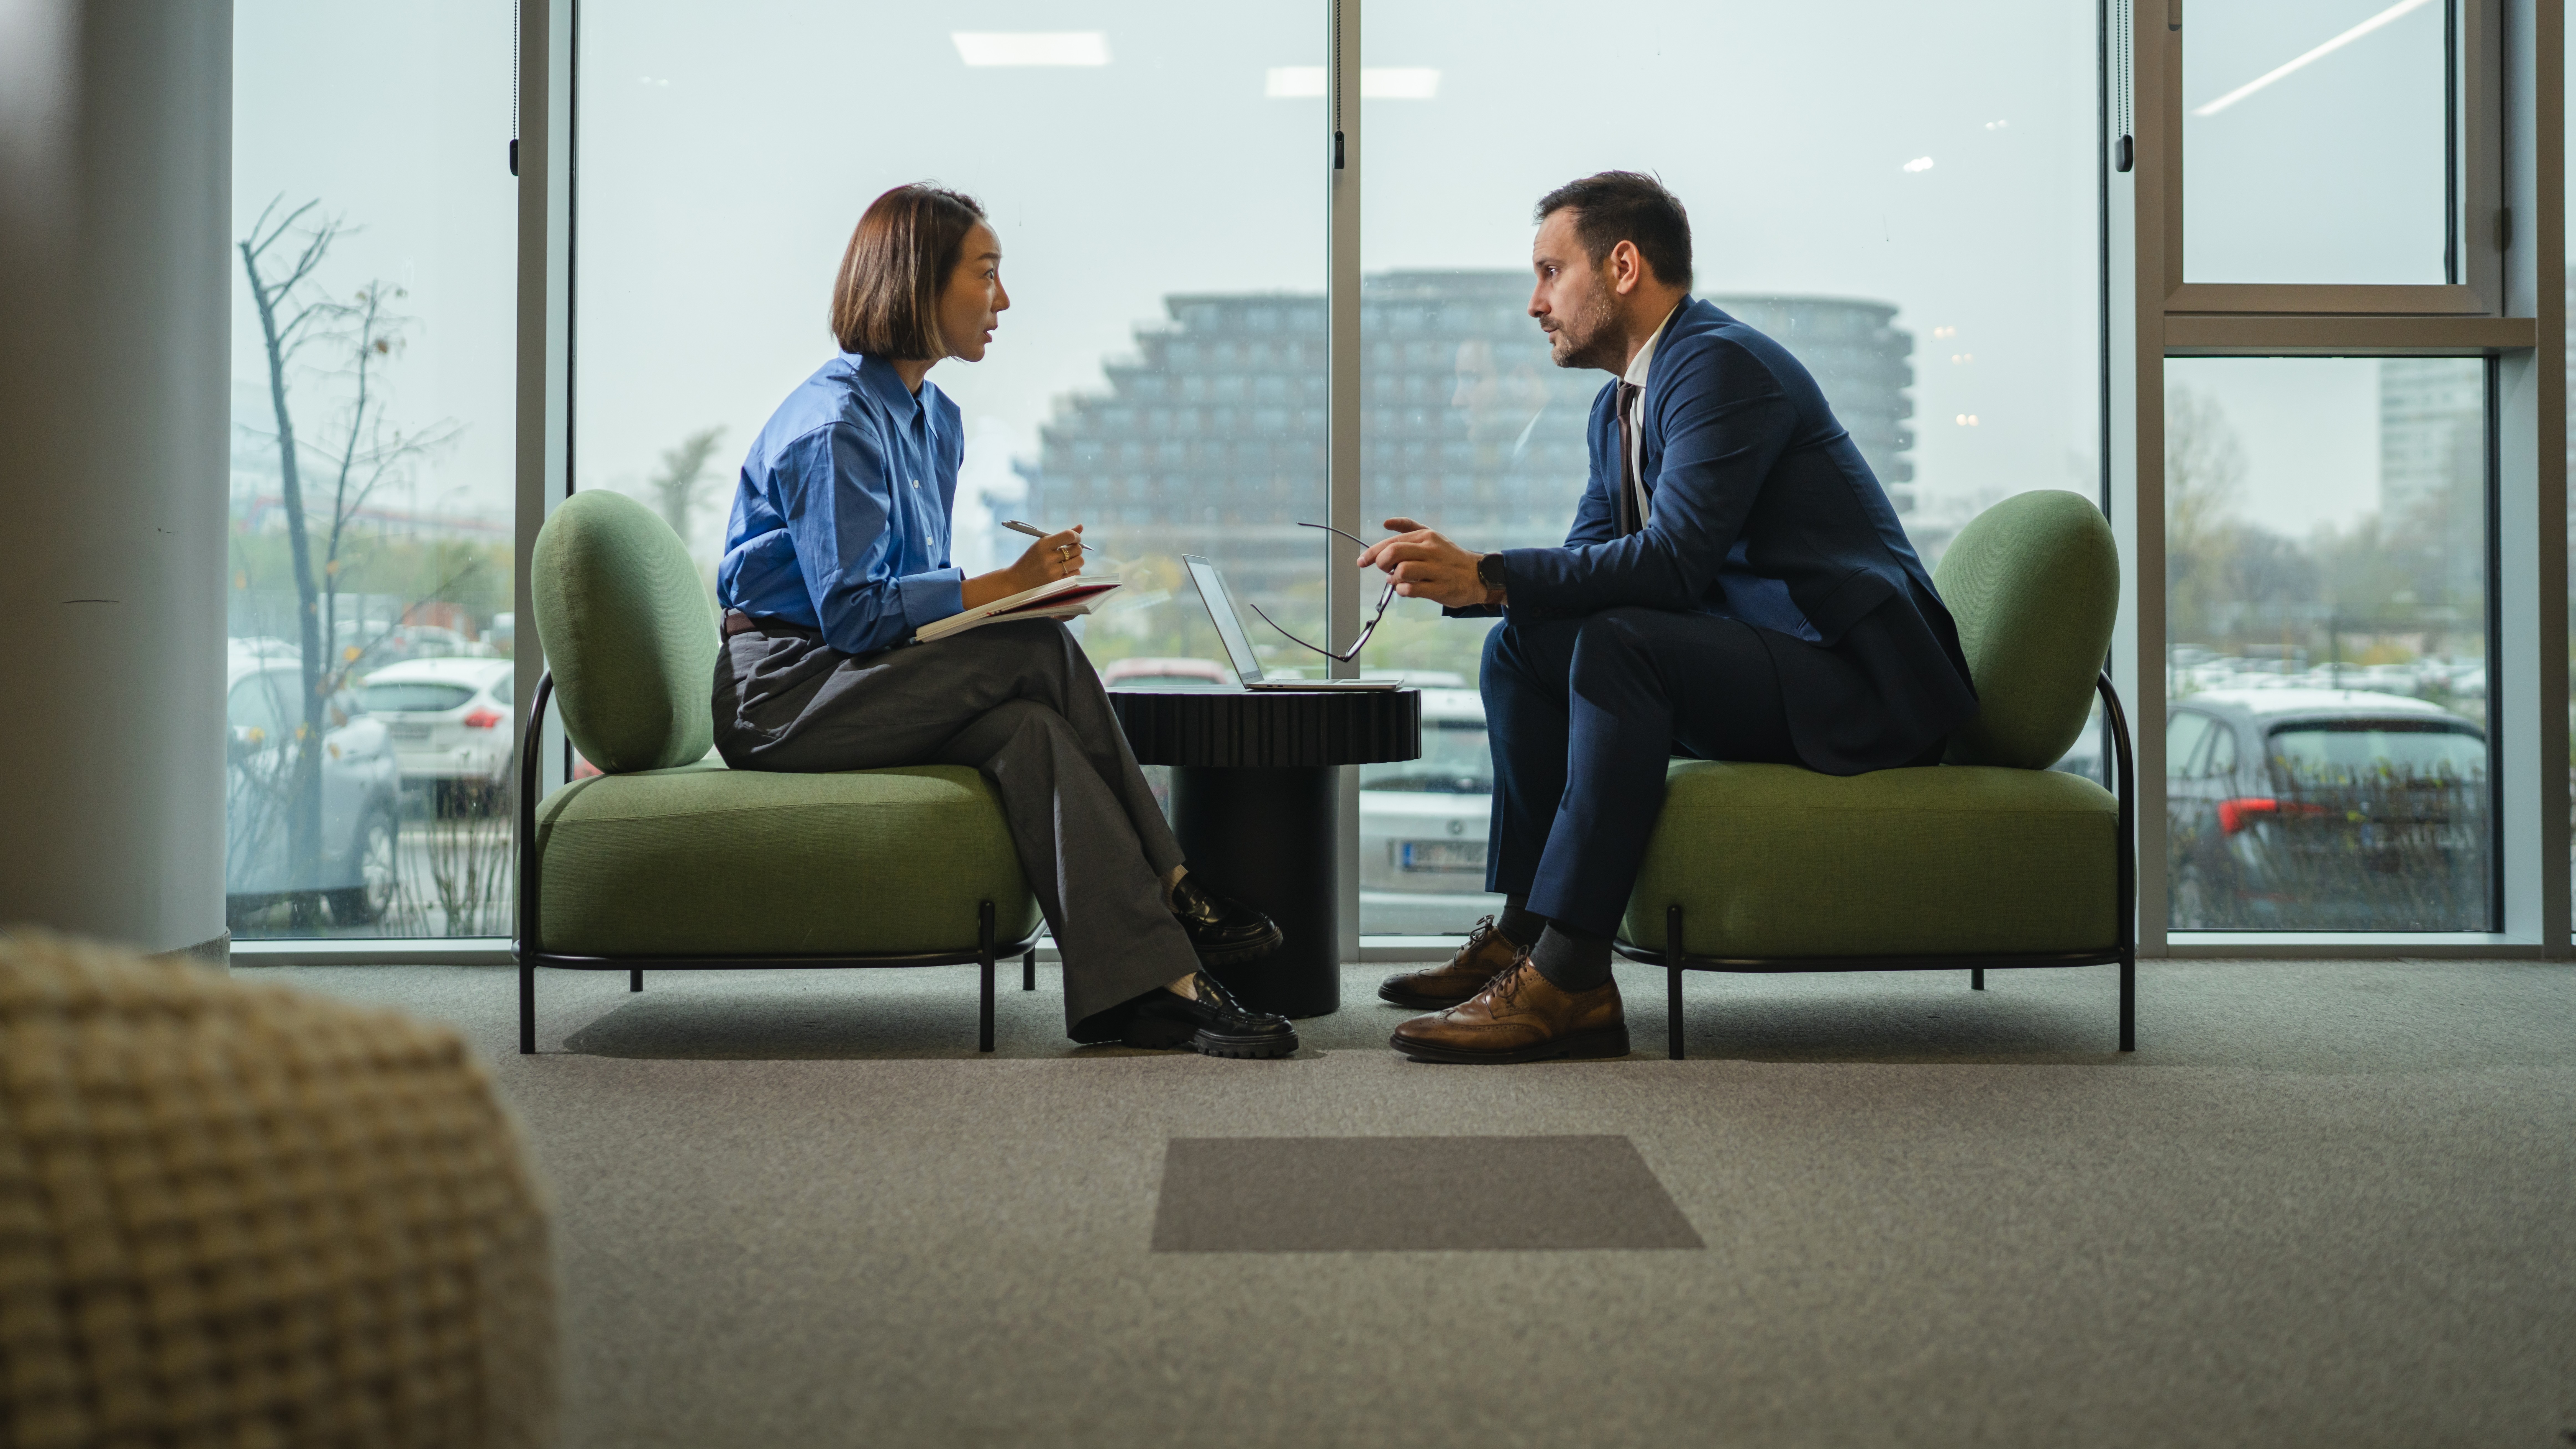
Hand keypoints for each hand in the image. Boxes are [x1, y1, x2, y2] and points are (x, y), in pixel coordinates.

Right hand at [963, 524, 1081, 607]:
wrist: (1017, 581)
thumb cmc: (1031, 560)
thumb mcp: (1041, 545)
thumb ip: (1062, 536)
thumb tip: (1081, 527)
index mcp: (1043, 545)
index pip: (1069, 536)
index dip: (1076, 536)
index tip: (1074, 539)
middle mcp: (1048, 558)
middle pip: (1077, 549)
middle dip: (1076, 549)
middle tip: (1068, 551)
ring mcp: (1053, 572)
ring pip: (1079, 562)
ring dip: (1075, 561)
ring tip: (1065, 562)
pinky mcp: (1057, 583)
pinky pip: (1076, 574)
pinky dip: (1073, 571)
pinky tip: (1063, 571)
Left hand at [1355, 516, 1499, 609]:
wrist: (1478, 576)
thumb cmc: (1449, 557)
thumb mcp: (1432, 536)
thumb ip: (1409, 527)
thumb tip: (1385, 523)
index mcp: (1426, 536)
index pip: (1391, 542)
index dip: (1372, 553)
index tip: (1361, 562)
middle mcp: (1431, 550)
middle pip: (1393, 553)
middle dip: (1381, 563)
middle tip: (1384, 569)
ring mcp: (1436, 570)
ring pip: (1401, 571)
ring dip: (1394, 579)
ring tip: (1399, 580)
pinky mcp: (1440, 589)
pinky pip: (1411, 590)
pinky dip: (1403, 591)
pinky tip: (1407, 589)